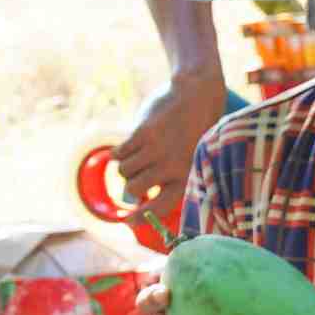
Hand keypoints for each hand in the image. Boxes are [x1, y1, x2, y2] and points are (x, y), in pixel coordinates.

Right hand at [112, 76, 220, 230]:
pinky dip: (119, 152)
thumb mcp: (192, 158)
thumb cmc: (194, 130)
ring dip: (126, 166)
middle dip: (131, 184)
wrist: (195, 94)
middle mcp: (171, 166)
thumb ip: (171, 178)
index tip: (127, 221)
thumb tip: (135, 199)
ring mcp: (156, 150)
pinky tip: (131, 144)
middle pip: (133, 189)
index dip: (140, 217)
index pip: (159, 206)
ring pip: (124, 171)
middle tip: (138, 174)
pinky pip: (119, 153)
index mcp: (187, 176)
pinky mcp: (142, 133)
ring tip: (138, 156)